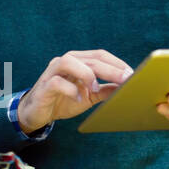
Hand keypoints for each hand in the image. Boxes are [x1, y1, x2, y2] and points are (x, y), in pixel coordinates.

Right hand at [18, 50, 132, 133]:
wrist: (37, 113)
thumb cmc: (62, 101)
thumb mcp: (88, 96)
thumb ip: (103, 91)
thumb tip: (124, 87)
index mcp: (77, 61)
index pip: (99, 55)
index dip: (116, 63)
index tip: (131, 74)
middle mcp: (64, 62)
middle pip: (90, 59)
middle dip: (110, 69)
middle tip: (125, 80)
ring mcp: (52, 72)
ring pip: (70, 62)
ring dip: (87, 74)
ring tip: (95, 88)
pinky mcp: (44, 86)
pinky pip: (57, 82)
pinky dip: (70, 90)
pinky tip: (77, 99)